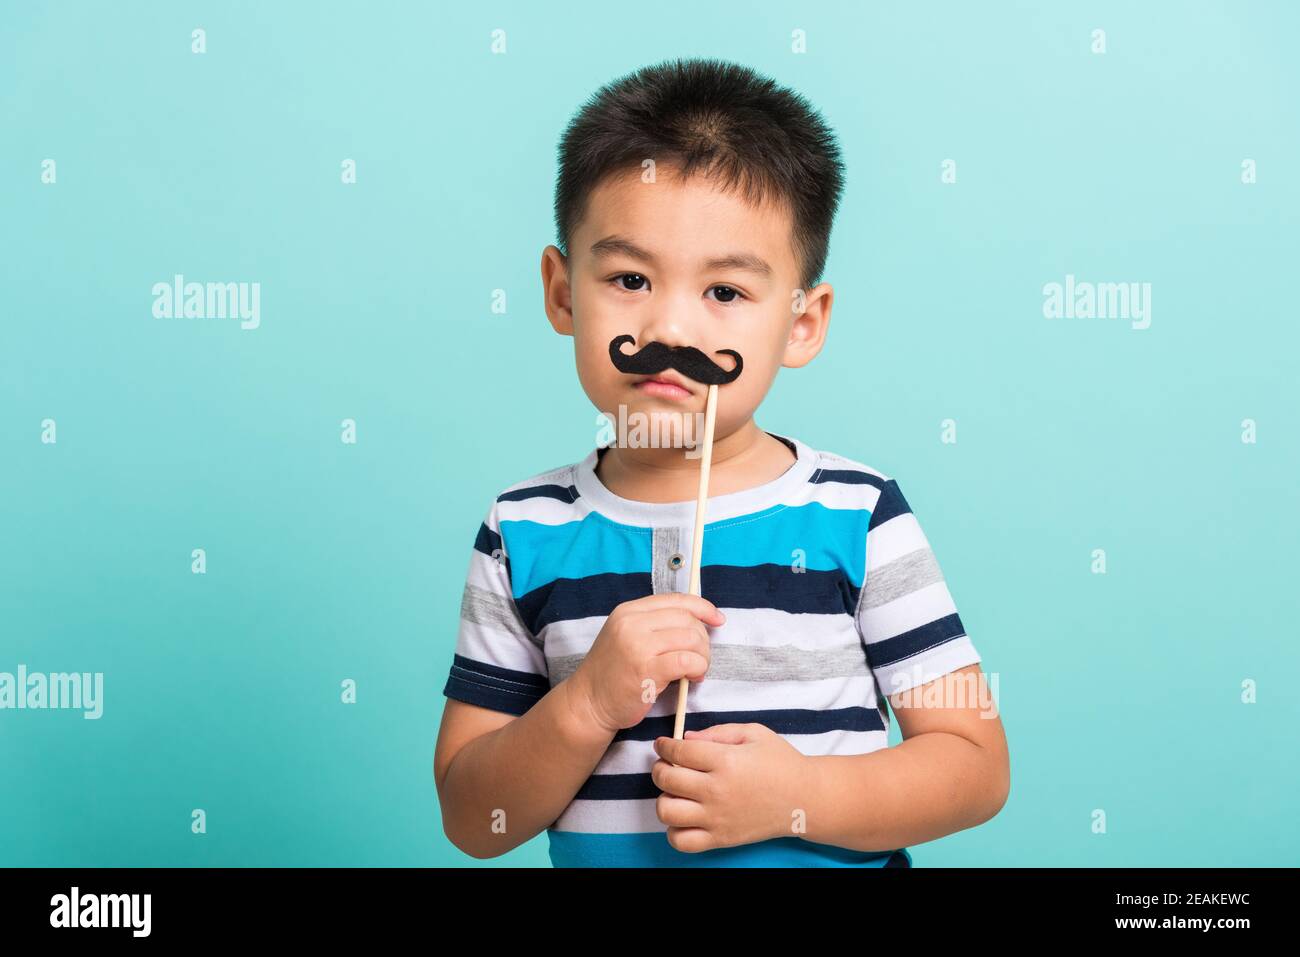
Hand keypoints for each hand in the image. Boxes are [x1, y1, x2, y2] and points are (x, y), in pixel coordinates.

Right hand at [566, 593, 724, 734]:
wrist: (588, 702)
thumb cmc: (613, 673)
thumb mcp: (626, 636)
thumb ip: (654, 625)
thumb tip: (698, 622)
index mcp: (628, 611)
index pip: (676, 600)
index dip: (703, 607)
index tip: (717, 619)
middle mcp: (632, 623)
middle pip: (687, 619)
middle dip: (703, 639)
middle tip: (700, 657)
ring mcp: (638, 646)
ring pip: (690, 639)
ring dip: (702, 656)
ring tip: (695, 670)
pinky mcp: (646, 670)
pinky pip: (686, 661)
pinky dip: (697, 668)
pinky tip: (692, 677)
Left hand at [651, 723, 810, 851]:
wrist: (805, 799)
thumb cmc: (781, 763)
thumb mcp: (753, 733)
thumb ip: (717, 732)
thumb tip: (687, 738)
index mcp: (725, 760)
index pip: (678, 751)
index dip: (665, 745)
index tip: (664, 744)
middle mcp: (717, 790)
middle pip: (667, 778)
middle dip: (660, 767)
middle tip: (667, 764)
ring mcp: (717, 818)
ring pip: (667, 810)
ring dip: (664, 797)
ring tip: (675, 792)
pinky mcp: (720, 839)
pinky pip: (681, 841)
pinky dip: (674, 830)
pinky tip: (684, 816)